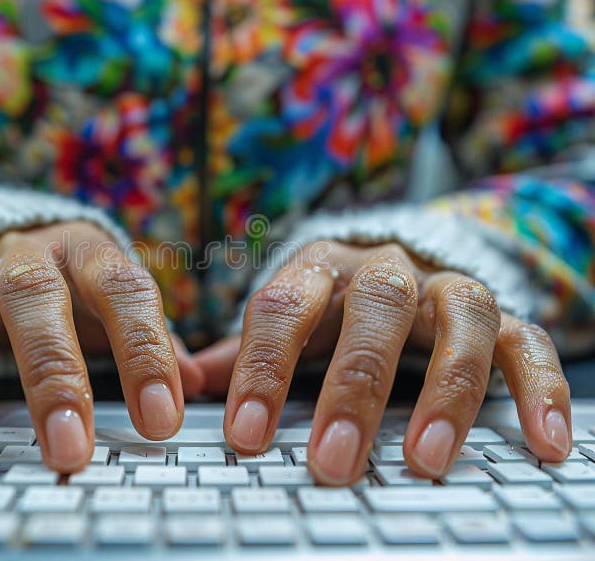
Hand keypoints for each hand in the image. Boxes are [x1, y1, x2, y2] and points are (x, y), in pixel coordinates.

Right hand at [0, 221, 203, 470]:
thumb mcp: (117, 307)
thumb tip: (193, 386)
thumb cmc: (76, 289)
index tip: (160, 421)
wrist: (12, 242)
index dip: (143, 351)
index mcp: (88, 252)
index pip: (124, 290)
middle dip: (53, 375)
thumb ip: (154, 343)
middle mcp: (24, 255)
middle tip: (69, 449)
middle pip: (35, 297)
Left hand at [194, 241, 570, 484]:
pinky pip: (529, 340)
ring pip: (460, 318)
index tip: (247, 434)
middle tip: (332, 461)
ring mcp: (447, 289)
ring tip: (425, 459)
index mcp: (318, 268)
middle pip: (375, 307)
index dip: (263, 368)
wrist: (398, 263)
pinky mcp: (502, 314)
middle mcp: (385, 269)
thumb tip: (180, 384)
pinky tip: (543, 443)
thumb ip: (241, 353)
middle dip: (353, 385)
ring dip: (447, 389)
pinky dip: (539, 387)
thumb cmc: (329, 307)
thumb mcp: (285, 323)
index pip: (284, 305)